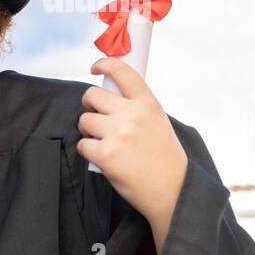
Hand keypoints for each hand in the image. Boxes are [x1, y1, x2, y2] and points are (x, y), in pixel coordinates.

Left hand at [77, 58, 187, 233]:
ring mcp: (117, 133)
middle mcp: (132, 114)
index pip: (122, 72)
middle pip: (91, 95)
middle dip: (89, 105)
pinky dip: (88, 151)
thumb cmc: (165, 157)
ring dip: (88, 130)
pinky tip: (103, 156)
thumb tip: (111, 96)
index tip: (96, 67)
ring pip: (84, 120)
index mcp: (148, 103)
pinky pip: (82, 144)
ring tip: (103, 140)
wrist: (172, 189)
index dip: (104, 64)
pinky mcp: (105, 154)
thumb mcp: (158, 122)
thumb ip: (137, 107)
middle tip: (96, 117)